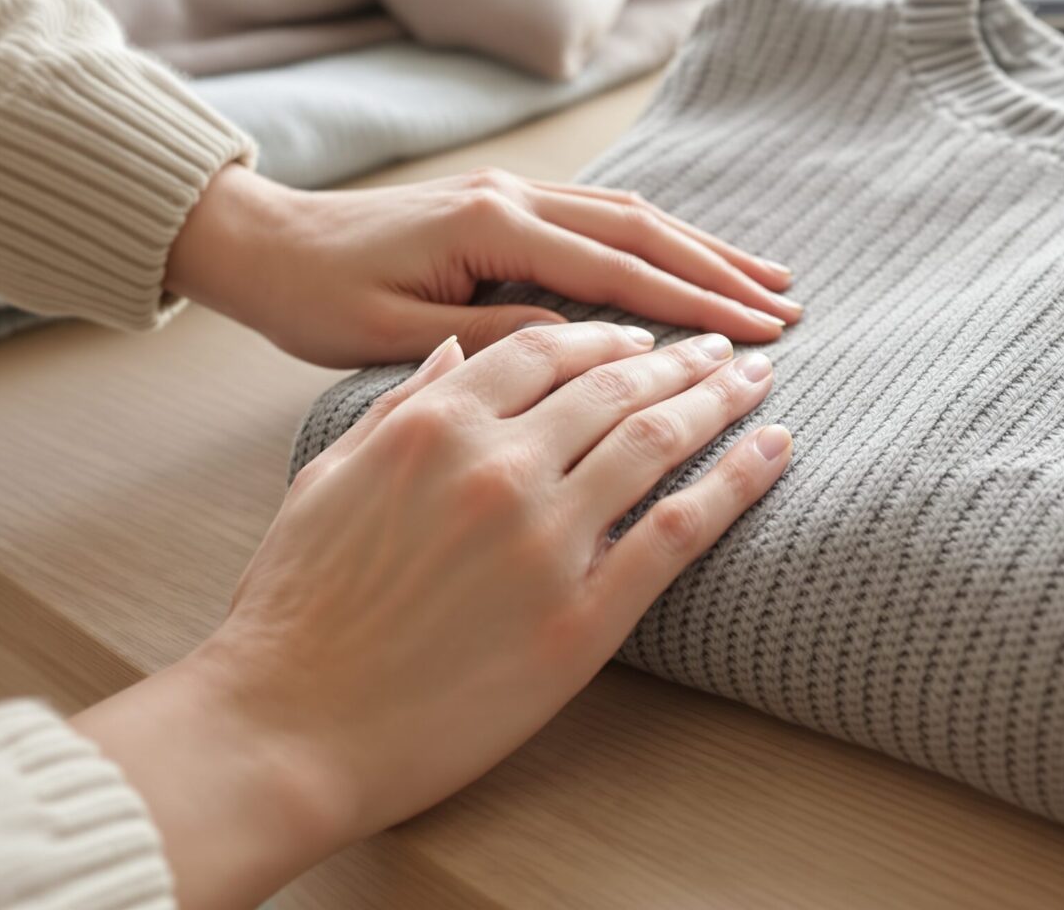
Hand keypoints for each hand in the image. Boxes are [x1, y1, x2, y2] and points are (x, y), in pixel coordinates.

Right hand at [71, 323, 791, 908]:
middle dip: (678, 358)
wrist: (288, 725)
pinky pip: (682, 529)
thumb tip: (459, 352)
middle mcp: (499, 466)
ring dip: (718, 400)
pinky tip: (775, 448)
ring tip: (754, 379)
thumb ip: (399, 405)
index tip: (642, 338)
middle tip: (719, 345)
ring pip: (657, 441)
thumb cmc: (295, 609)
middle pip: (616, 386)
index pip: (546, 350)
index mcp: (435, 426)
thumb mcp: (329, 477)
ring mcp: (547, 539)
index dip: (606, 338)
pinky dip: (739, 479)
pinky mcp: (584, 615)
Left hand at [166, 164, 799, 366]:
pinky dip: (658, 240)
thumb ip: (496, 336)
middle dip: (719, 272)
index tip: (755, 334)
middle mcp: (515, 197)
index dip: (693, 305)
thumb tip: (591, 350)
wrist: (261, 242)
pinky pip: (603, 216)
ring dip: (701, 249)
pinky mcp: (506, 204)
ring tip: (765, 280)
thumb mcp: (395, 333)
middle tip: (788, 311)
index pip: (618, 272)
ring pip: (631, 216)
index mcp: (493, 228)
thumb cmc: (316, 298)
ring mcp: (514, 193)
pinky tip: (690, 259)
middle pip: (643, 232)